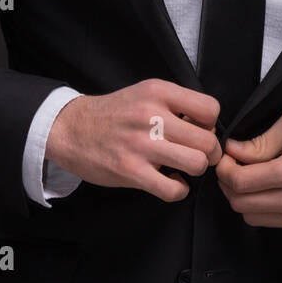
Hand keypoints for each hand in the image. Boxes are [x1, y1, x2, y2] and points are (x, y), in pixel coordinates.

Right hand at [45, 78, 221, 201]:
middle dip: (209, 153)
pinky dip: (178, 190)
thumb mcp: (144, 93)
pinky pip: (173, 189)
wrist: (70, 129)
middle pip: (208, 141)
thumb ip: (175, 104)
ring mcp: (141, 145)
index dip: (211, 124)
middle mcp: (151, 115)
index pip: (210, 108)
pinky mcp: (131, 171)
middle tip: (198, 155)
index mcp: (158, 92)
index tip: (200, 131)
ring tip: (183, 168)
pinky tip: (169, 182)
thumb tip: (209, 126)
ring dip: (194, 170)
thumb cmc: (113, 113)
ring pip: (196, 164)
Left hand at [214, 107, 281, 238]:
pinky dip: (269, 209)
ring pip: (252, 218)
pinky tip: (279, 192)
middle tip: (234, 170)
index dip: (223, 170)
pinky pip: (275, 224)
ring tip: (255, 181)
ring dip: (246, 199)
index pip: (238, 181)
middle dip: (229, 185)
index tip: (225, 160)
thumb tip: (233, 151)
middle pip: (239, 204)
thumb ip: (261, 140)